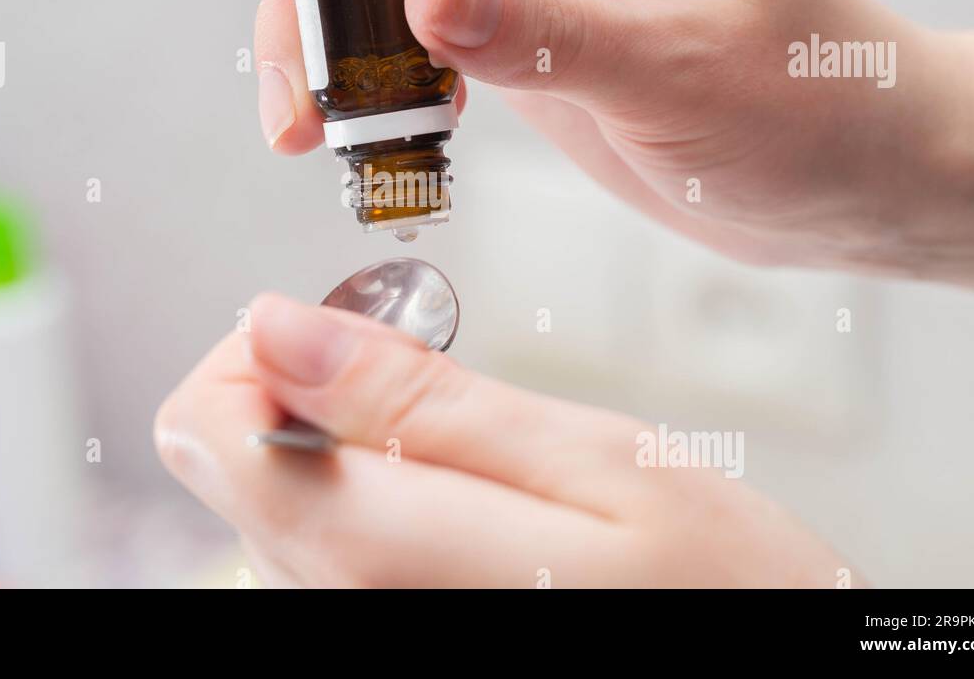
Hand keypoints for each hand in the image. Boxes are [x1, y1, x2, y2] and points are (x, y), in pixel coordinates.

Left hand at [155, 294, 852, 586]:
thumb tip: (274, 327)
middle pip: (234, 457)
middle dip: (316, 385)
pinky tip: (470, 493)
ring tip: (473, 442)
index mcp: (370, 551)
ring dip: (351, 438)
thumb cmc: (719, 591)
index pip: (202, 425)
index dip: (264, 349)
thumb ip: (413, 398)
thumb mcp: (586, 460)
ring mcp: (359, 624)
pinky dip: (377, 490)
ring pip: (281, 497)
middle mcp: (337, 604)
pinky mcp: (392, 625)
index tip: (361, 331)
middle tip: (440, 377)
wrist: (770, 664)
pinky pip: (331, 544)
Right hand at [255, 0, 973, 300]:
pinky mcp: (526, 25)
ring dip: (338, 41)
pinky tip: (380, 133)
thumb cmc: (806, 104)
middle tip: (307, 92)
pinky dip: (382, 78)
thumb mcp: (675, 74)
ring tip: (313, 130)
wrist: (849, 175)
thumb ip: (548, 33)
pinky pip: (421, 27)